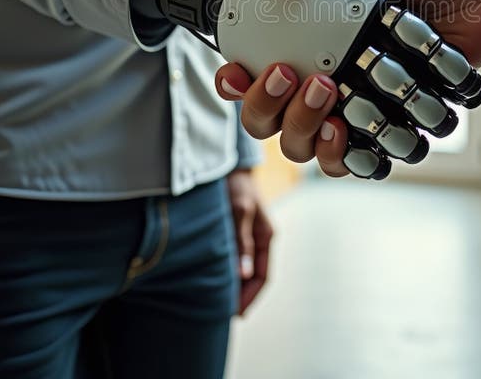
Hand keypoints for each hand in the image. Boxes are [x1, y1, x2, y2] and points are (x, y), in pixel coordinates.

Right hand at [216, 0, 480, 175]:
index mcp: (302, 36)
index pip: (250, 72)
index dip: (234, 83)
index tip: (238, 72)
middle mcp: (319, 75)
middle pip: (268, 120)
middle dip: (267, 108)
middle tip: (294, 74)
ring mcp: (353, 104)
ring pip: (305, 146)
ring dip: (304, 131)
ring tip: (329, 96)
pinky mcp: (388, 123)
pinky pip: (358, 160)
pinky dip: (348, 157)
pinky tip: (351, 131)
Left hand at [227, 169, 272, 315]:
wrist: (230, 166)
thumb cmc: (236, 186)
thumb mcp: (239, 212)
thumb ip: (241, 242)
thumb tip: (244, 274)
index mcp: (266, 236)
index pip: (263, 276)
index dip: (250, 297)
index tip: (234, 314)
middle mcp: (260, 239)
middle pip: (255, 277)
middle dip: (241, 296)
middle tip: (222, 314)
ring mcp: (249, 236)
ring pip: (245, 270)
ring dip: (234, 286)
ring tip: (216, 302)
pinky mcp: (237, 232)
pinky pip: (235, 259)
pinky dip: (228, 272)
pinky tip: (213, 279)